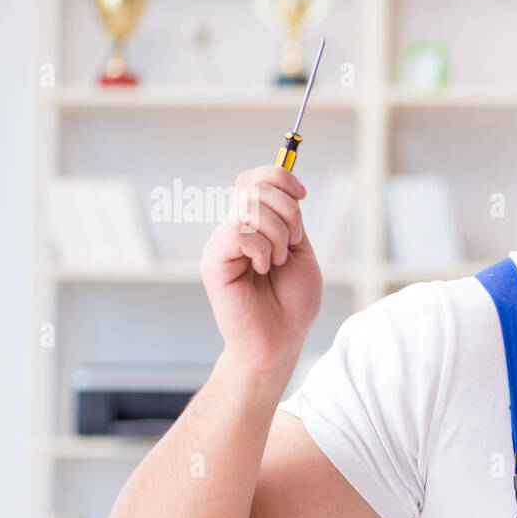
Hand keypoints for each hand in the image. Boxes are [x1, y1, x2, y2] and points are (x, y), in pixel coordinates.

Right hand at [200, 165, 322, 370]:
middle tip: (292, 245)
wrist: (281, 340)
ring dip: (280, 235)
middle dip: (288, 211)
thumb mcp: (301, 251)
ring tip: (278, 263)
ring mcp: (221, 243)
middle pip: (254, 185)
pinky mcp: (213, 261)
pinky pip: (240, 232)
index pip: (256, 178)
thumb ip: (289, 218)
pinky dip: (263, 250)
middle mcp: (234, 229)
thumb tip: (286, 186)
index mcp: (254, 224)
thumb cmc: (292, 302)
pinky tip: (263, 270)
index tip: (303, 195)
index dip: (281, 177)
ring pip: (251, 208)